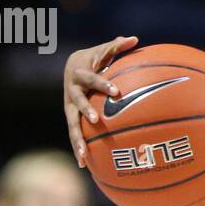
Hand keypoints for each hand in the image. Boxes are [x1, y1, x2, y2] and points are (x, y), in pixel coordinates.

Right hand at [63, 36, 138, 166]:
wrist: (71, 66)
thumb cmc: (94, 59)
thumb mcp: (103, 52)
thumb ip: (117, 46)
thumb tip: (135, 39)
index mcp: (81, 75)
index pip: (93, 79)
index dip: (103, 84)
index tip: (116, 91)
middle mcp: (72, 92)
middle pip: (77, 102)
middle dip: (86, 111)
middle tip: (97, 121)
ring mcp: (70, 107)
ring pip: (72, 125)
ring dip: (77, 140)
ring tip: (84, 156)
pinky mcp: (71, 118)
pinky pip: (75, 135)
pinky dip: (79, 149)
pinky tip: (85, 166)